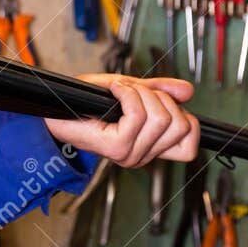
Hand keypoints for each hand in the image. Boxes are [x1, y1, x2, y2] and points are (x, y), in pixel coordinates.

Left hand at [44, 76, 199, 167]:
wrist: (56, 109)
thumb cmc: (88, 103)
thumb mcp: (132, 91)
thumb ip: (160, 91)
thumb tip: (188, 91)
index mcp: (151, 147)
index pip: (191, 145)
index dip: (186, 118)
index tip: (163, 104)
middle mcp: (143, 156)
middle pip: (179, 123)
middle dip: (160, 96)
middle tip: (134, 92)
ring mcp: (130, 155)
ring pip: (161, 117)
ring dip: (142, 93)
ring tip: (122, 92)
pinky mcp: (116, 148)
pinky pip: (138, 114)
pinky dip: (127, 93)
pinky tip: (114, 90)